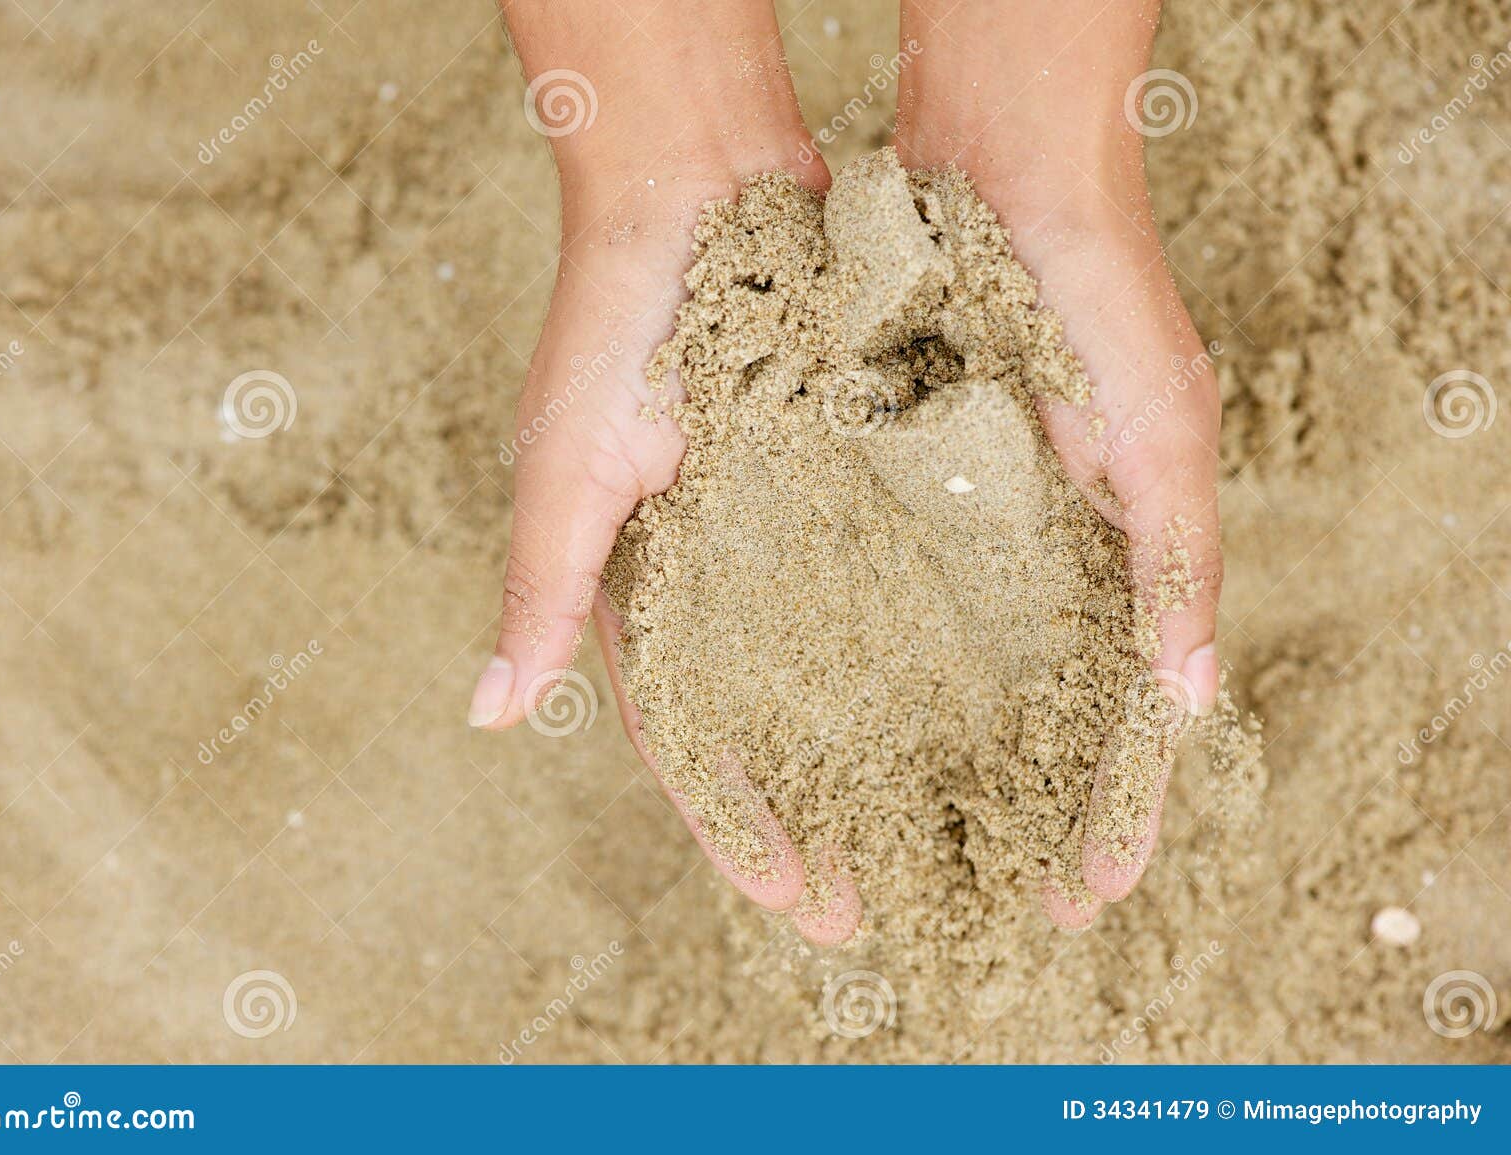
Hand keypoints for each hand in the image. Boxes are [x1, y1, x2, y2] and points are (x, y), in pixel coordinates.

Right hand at [478, 0, 856, 943]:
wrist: (702, 185)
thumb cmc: (615, 325)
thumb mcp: (570, 466)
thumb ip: (541, 590)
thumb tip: (488, 717)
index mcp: (644, 585)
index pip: (691, 737)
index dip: (737, 823)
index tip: (795, 898)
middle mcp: (722, 570)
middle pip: (777, 722)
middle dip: (823, 813)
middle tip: (882, 900)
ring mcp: (788, 525)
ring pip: (843, 661)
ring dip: (884, 744)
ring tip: (944, 823)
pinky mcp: (849, 475)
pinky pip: (893, 572)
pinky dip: (925, 638)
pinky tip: (978, 694)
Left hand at [897, 0, 1222, 926]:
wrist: (991, 165)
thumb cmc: (1100, 292)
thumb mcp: (1162, 426)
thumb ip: (1178, 560)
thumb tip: (1188, 706)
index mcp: (1100, 557)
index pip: (1105, 719)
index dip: (1102, 812)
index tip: (1082, 902)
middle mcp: (1012, 555)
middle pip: (997, 716)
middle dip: (972, 814)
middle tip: (937, 907)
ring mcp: (937, 522)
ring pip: (912, 671)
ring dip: (887, 761)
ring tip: (856, 852)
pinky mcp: (863, 479)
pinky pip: (840, 590)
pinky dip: (828, 663)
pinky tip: (798, 729)